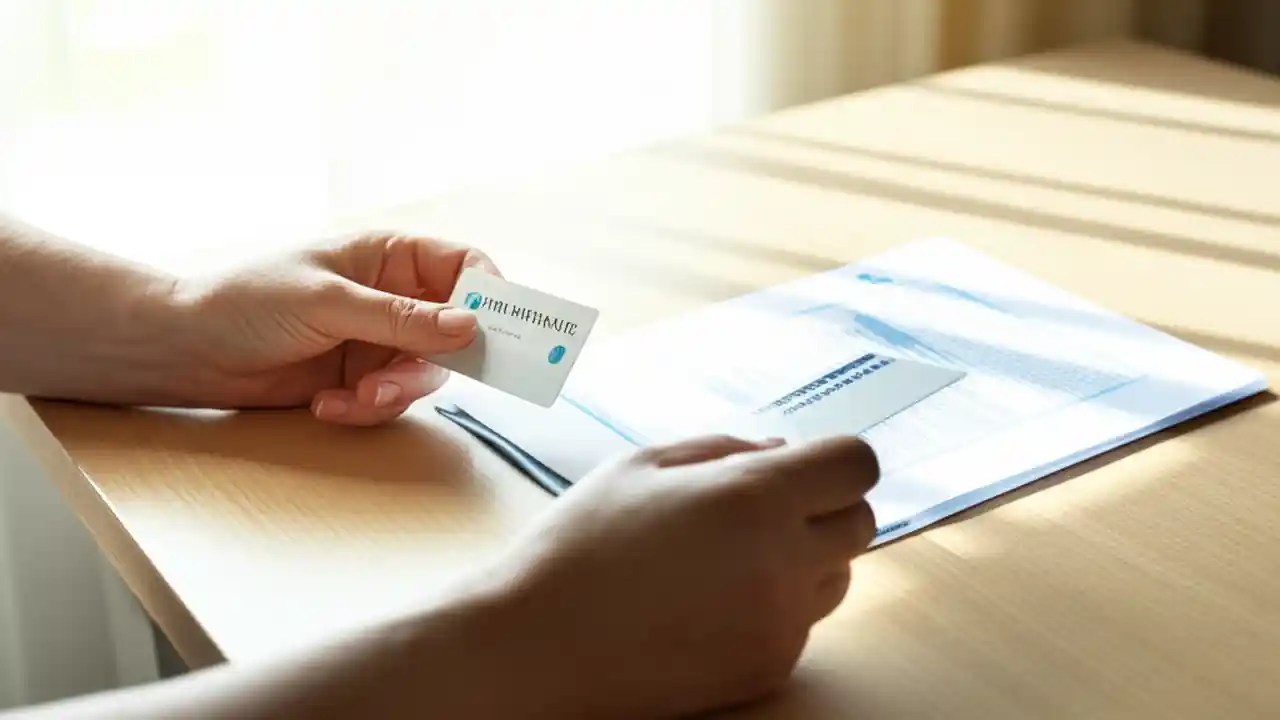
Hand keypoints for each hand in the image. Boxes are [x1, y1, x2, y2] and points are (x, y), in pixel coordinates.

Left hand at [171, 232, 499, 424]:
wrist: (184, 349)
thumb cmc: (246, 300)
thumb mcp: (328, 302)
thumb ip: (401, 319)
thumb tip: (471, 326)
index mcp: (388, 255)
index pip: (463, 266)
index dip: (489, 294)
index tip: (500, 329)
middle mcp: (391, 296)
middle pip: (454, 328)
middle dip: (436, 360)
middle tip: (414, 380)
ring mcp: (376, 339)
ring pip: (424, 373)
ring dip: (393, 392)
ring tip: (355, 398)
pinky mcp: (358, 378)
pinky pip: (389, 400)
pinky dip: (363, 408)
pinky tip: (325, 405)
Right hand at [469, 434, 878, 717]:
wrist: (539, 647)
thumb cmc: (581, 544)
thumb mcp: (641, 465)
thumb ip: (725, 448)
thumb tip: (784, 451)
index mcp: (754, 497)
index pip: (857, 465)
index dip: (834, 460)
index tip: (802, 467)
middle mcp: (783, 563)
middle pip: (861, 523)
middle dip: (825, 507)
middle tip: (761, 509)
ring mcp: (781, 623)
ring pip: (838, 577)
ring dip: (807, 559)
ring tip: (729, 559)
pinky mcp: (769, 669)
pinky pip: (802, 624)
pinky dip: (775, 607)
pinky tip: (711, 603)